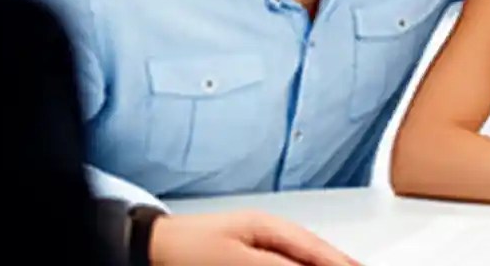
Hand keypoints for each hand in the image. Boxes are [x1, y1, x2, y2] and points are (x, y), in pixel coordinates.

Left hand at [149, 211, 360, 265]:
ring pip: (301, 261)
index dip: (342, 264)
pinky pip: (283, 263)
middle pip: (315, 256)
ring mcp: (260, 249)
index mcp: (273, 228)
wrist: (147, 247)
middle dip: (336, 264)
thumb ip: (277, 265)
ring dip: (319, 265)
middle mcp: (271, 236)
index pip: (319, 251)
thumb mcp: (236, 259)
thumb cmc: (185, 247)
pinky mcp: (248, 261)